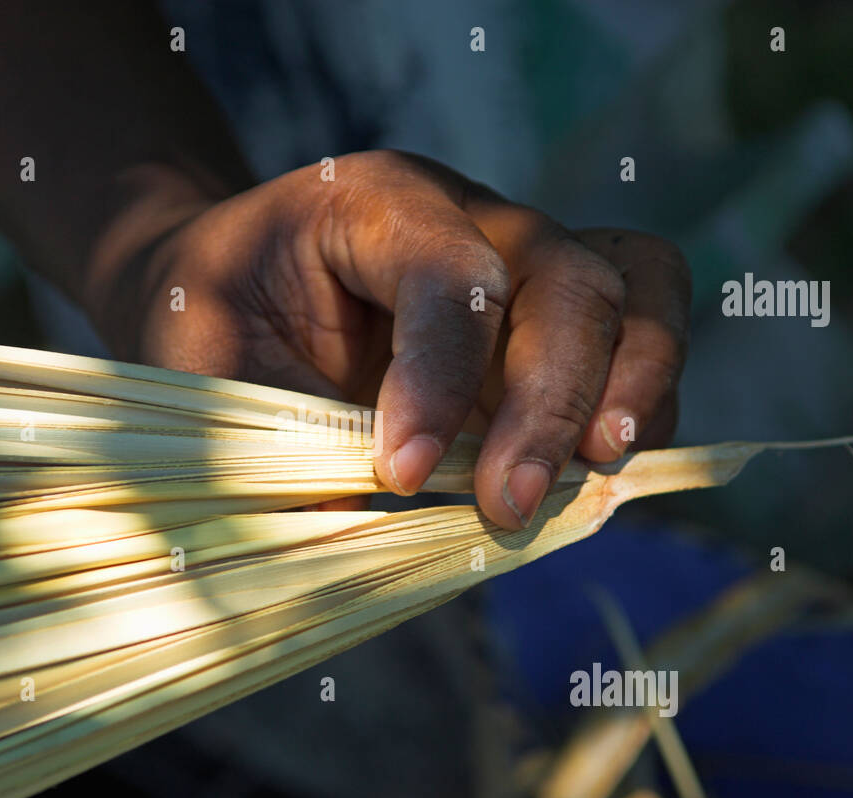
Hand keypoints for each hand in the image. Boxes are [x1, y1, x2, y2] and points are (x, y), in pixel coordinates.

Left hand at [98, 150, 690, 530]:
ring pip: (636, 288)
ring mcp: (526, 259)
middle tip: (508, 505)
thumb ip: (284, 442)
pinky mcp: (552, 319)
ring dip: (631, 390)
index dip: (439, 379)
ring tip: (591, 474)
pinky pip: (639, 336)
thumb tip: (369, 539)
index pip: (450, 273)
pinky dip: (639, 407)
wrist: (231, 283)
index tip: (400, 476)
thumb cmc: (213, 321)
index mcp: (375, 202)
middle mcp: (472, 215)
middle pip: (568, 280)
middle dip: (551, 402)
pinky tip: (593, 475)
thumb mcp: (214, 369)